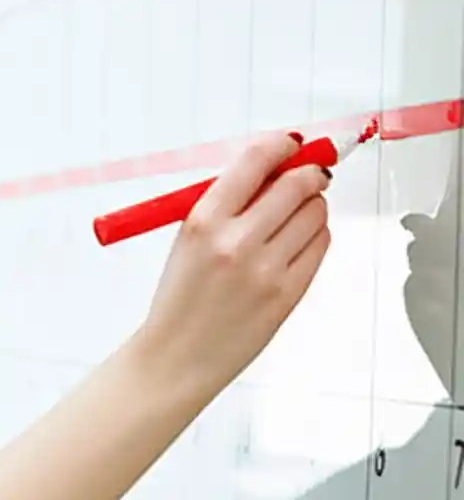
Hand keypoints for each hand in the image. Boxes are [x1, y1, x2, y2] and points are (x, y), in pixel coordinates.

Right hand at [134, 132, 331, 397]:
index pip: (254, 162)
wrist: (177, 356)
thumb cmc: (180, 298)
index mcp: (203, 222)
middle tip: (309, 173)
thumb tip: (274, 168)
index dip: (281, 145)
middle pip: (296, 184)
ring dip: (312, 204)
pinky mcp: (289, 293)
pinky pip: (321, 244)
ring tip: (294, 216)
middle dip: (308, 172)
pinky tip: (295, 242)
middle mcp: (237, 242)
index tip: (291, 144)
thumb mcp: (187, 240)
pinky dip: (315, 234)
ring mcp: (267, 269)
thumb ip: (226, 203)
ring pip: (316, 212)